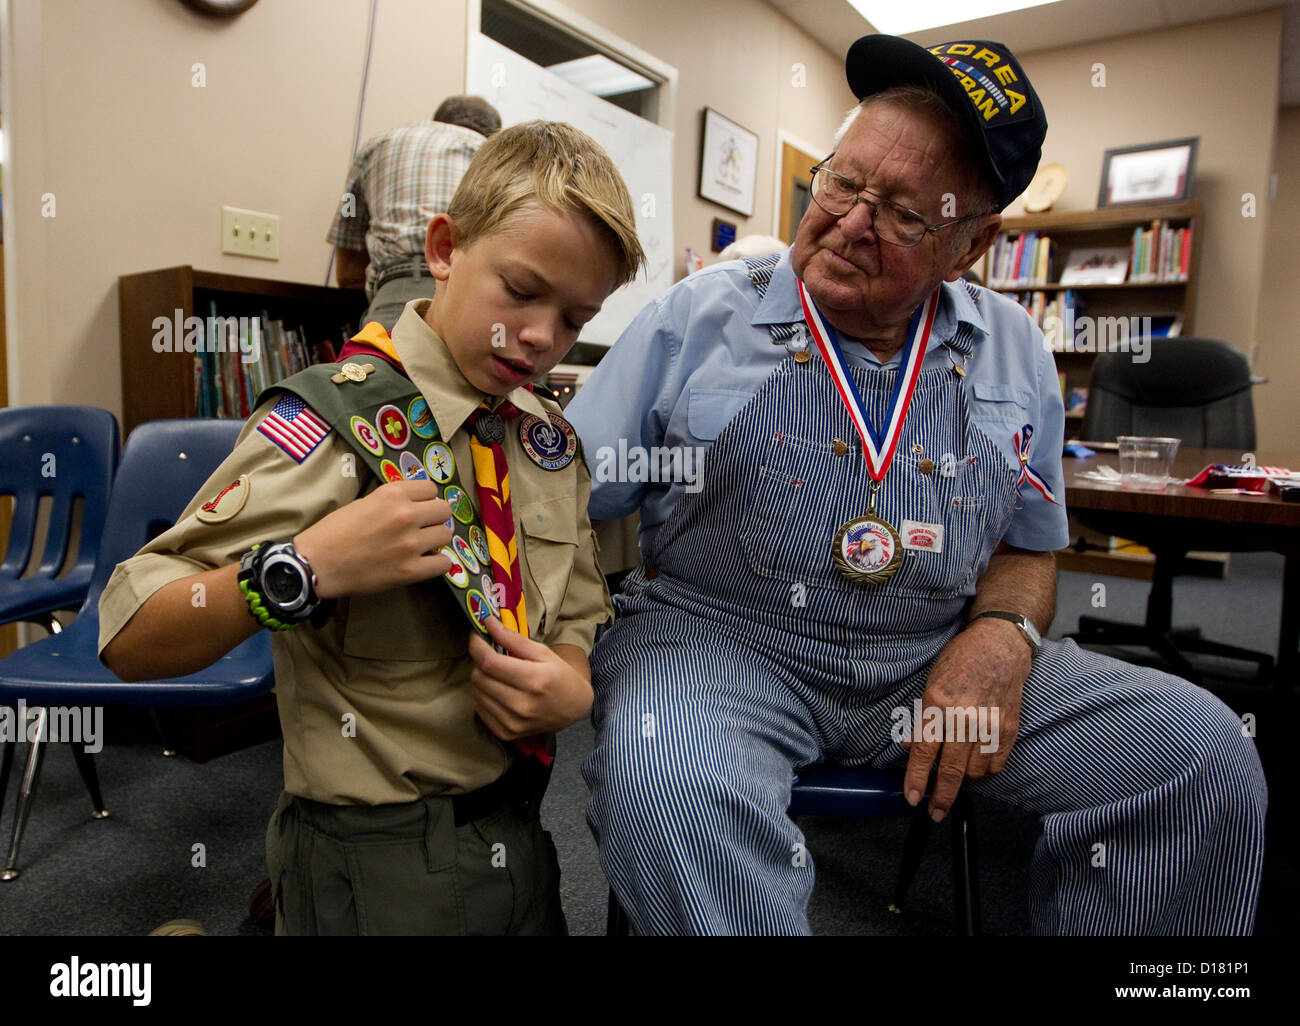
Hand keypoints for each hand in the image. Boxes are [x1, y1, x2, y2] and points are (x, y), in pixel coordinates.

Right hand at [293, 479, 452, 597]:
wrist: (316, 564)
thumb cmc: (333, 532)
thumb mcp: (364, 503)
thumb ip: (392, 501)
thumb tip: (415, 505)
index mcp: (393, 494)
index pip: (431, 488)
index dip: (425, 499)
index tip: (418, 508)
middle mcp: (406, 515)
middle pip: (444, 510)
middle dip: (435, 518)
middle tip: (422, 528)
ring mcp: (411, 544)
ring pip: (446, 535)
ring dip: (436, 541)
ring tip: (421, 547)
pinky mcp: (411, 570)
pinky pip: (444, 564)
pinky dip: (437, 564)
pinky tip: (426, 564)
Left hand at [467, 617, 592, 739]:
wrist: (573, 708)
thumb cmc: (559, 676)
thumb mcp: (542, 652)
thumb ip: (513, 639)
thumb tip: (489, 623)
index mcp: (533, 680)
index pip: (489, 662)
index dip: (477, 646)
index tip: (476, 636)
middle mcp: (521, 705)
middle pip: (479, 678)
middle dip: (480, 662)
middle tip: (490, 655)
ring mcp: (512, 723)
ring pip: (476, 694)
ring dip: (481, 679)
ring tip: (496, 674)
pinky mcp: (506, 734)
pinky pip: (480, 710)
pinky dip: (484, 697)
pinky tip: (497, 691)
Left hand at [902, 618, 1029, 821]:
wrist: (1000, 645)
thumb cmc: (961, 660)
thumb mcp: (931, 684)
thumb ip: (921, 720)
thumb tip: (908, 749)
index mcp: (938, 704)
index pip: (923, 751)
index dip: (916, 779)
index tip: (912, 798)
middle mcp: (964, 717)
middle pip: (950, 770)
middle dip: (941, 796)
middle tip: (935, 812)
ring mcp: (990, 725)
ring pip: (974, 771)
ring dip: (963, 779)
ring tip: (956, 776)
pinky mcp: (1009, 729)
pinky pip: (996, 764)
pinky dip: (985, 772)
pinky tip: (977, 767)